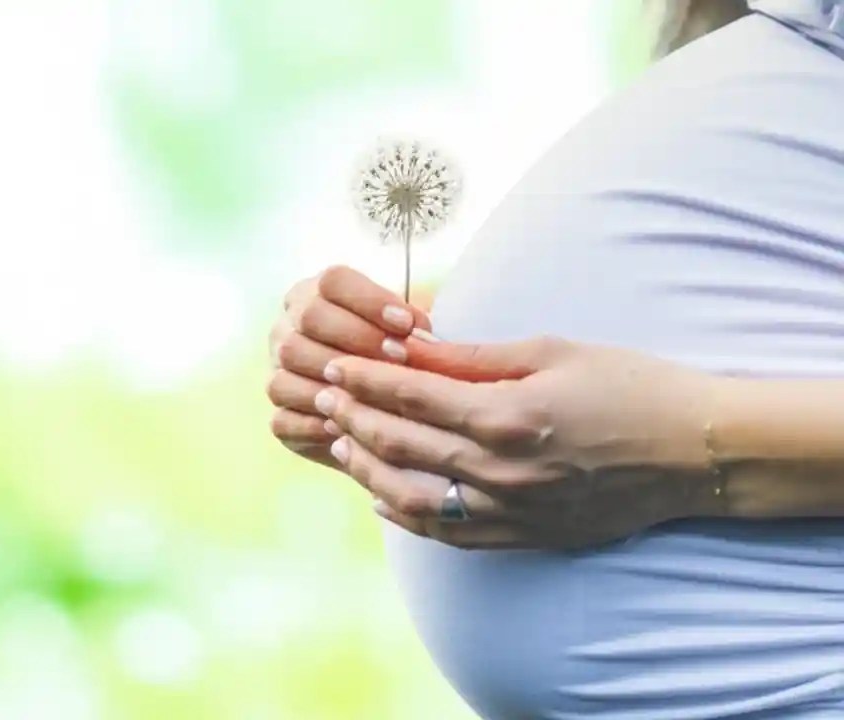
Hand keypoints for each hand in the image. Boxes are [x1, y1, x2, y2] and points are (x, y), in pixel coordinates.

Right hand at [266, 266, 431, 467]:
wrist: (376, 410)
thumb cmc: (395, 359)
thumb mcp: (408, 334)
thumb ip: (413, 327)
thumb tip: (421, 339)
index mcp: (317, 294)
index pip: (333, 281)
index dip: (369, 299)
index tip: (406, 323)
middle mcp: (289, 326)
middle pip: (310, 316)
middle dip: (358, 336)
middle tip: (398, 357)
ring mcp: (277, 370)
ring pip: (291, 361)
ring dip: (336, 377)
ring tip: (376, 392)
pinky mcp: (279, 415)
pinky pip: (283, 416)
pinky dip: (315, 422)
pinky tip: (347, 427)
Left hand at [316, 335, 726, 549]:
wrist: (694, 454)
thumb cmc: (628, 387)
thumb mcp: (551, 351)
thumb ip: (472, 356)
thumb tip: (408, 342)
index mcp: (507, 414)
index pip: (410, 394)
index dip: (363, 378)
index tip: (333, 364)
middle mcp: (500, 469)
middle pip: (400, 443)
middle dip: (353, 415)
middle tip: (324, 395)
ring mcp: (509, 510)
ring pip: (410, 497)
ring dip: (367, 468)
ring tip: (342, 441)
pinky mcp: (521, 536)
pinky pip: (445, 533)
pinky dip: (404, 515)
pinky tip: (382, 497)